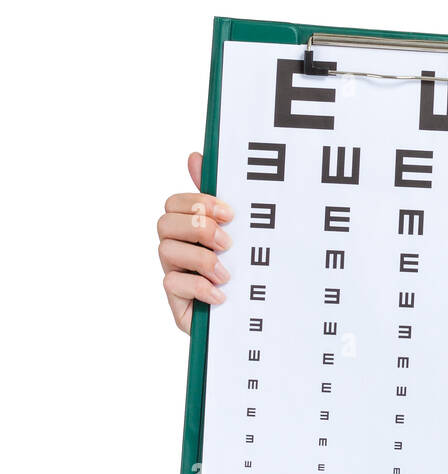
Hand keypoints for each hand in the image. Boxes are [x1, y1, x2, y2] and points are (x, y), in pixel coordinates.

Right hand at [157, 151, 233, 334]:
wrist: (256, 318)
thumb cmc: (248, 270)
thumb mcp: (243, 232)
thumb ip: (220, 199)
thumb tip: (195, 155)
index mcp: (192, 228)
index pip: (175, 202)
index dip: (198, 202)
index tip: (230, 214)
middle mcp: (178, 248)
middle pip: (164, 222)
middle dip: (199, 228)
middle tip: (228, 243)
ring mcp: (175, 273)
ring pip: (165, 250)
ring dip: (201, 259)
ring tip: (227, 274)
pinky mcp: (176, 300)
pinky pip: (172, 283)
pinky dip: (199, 287)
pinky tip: (221, 294)